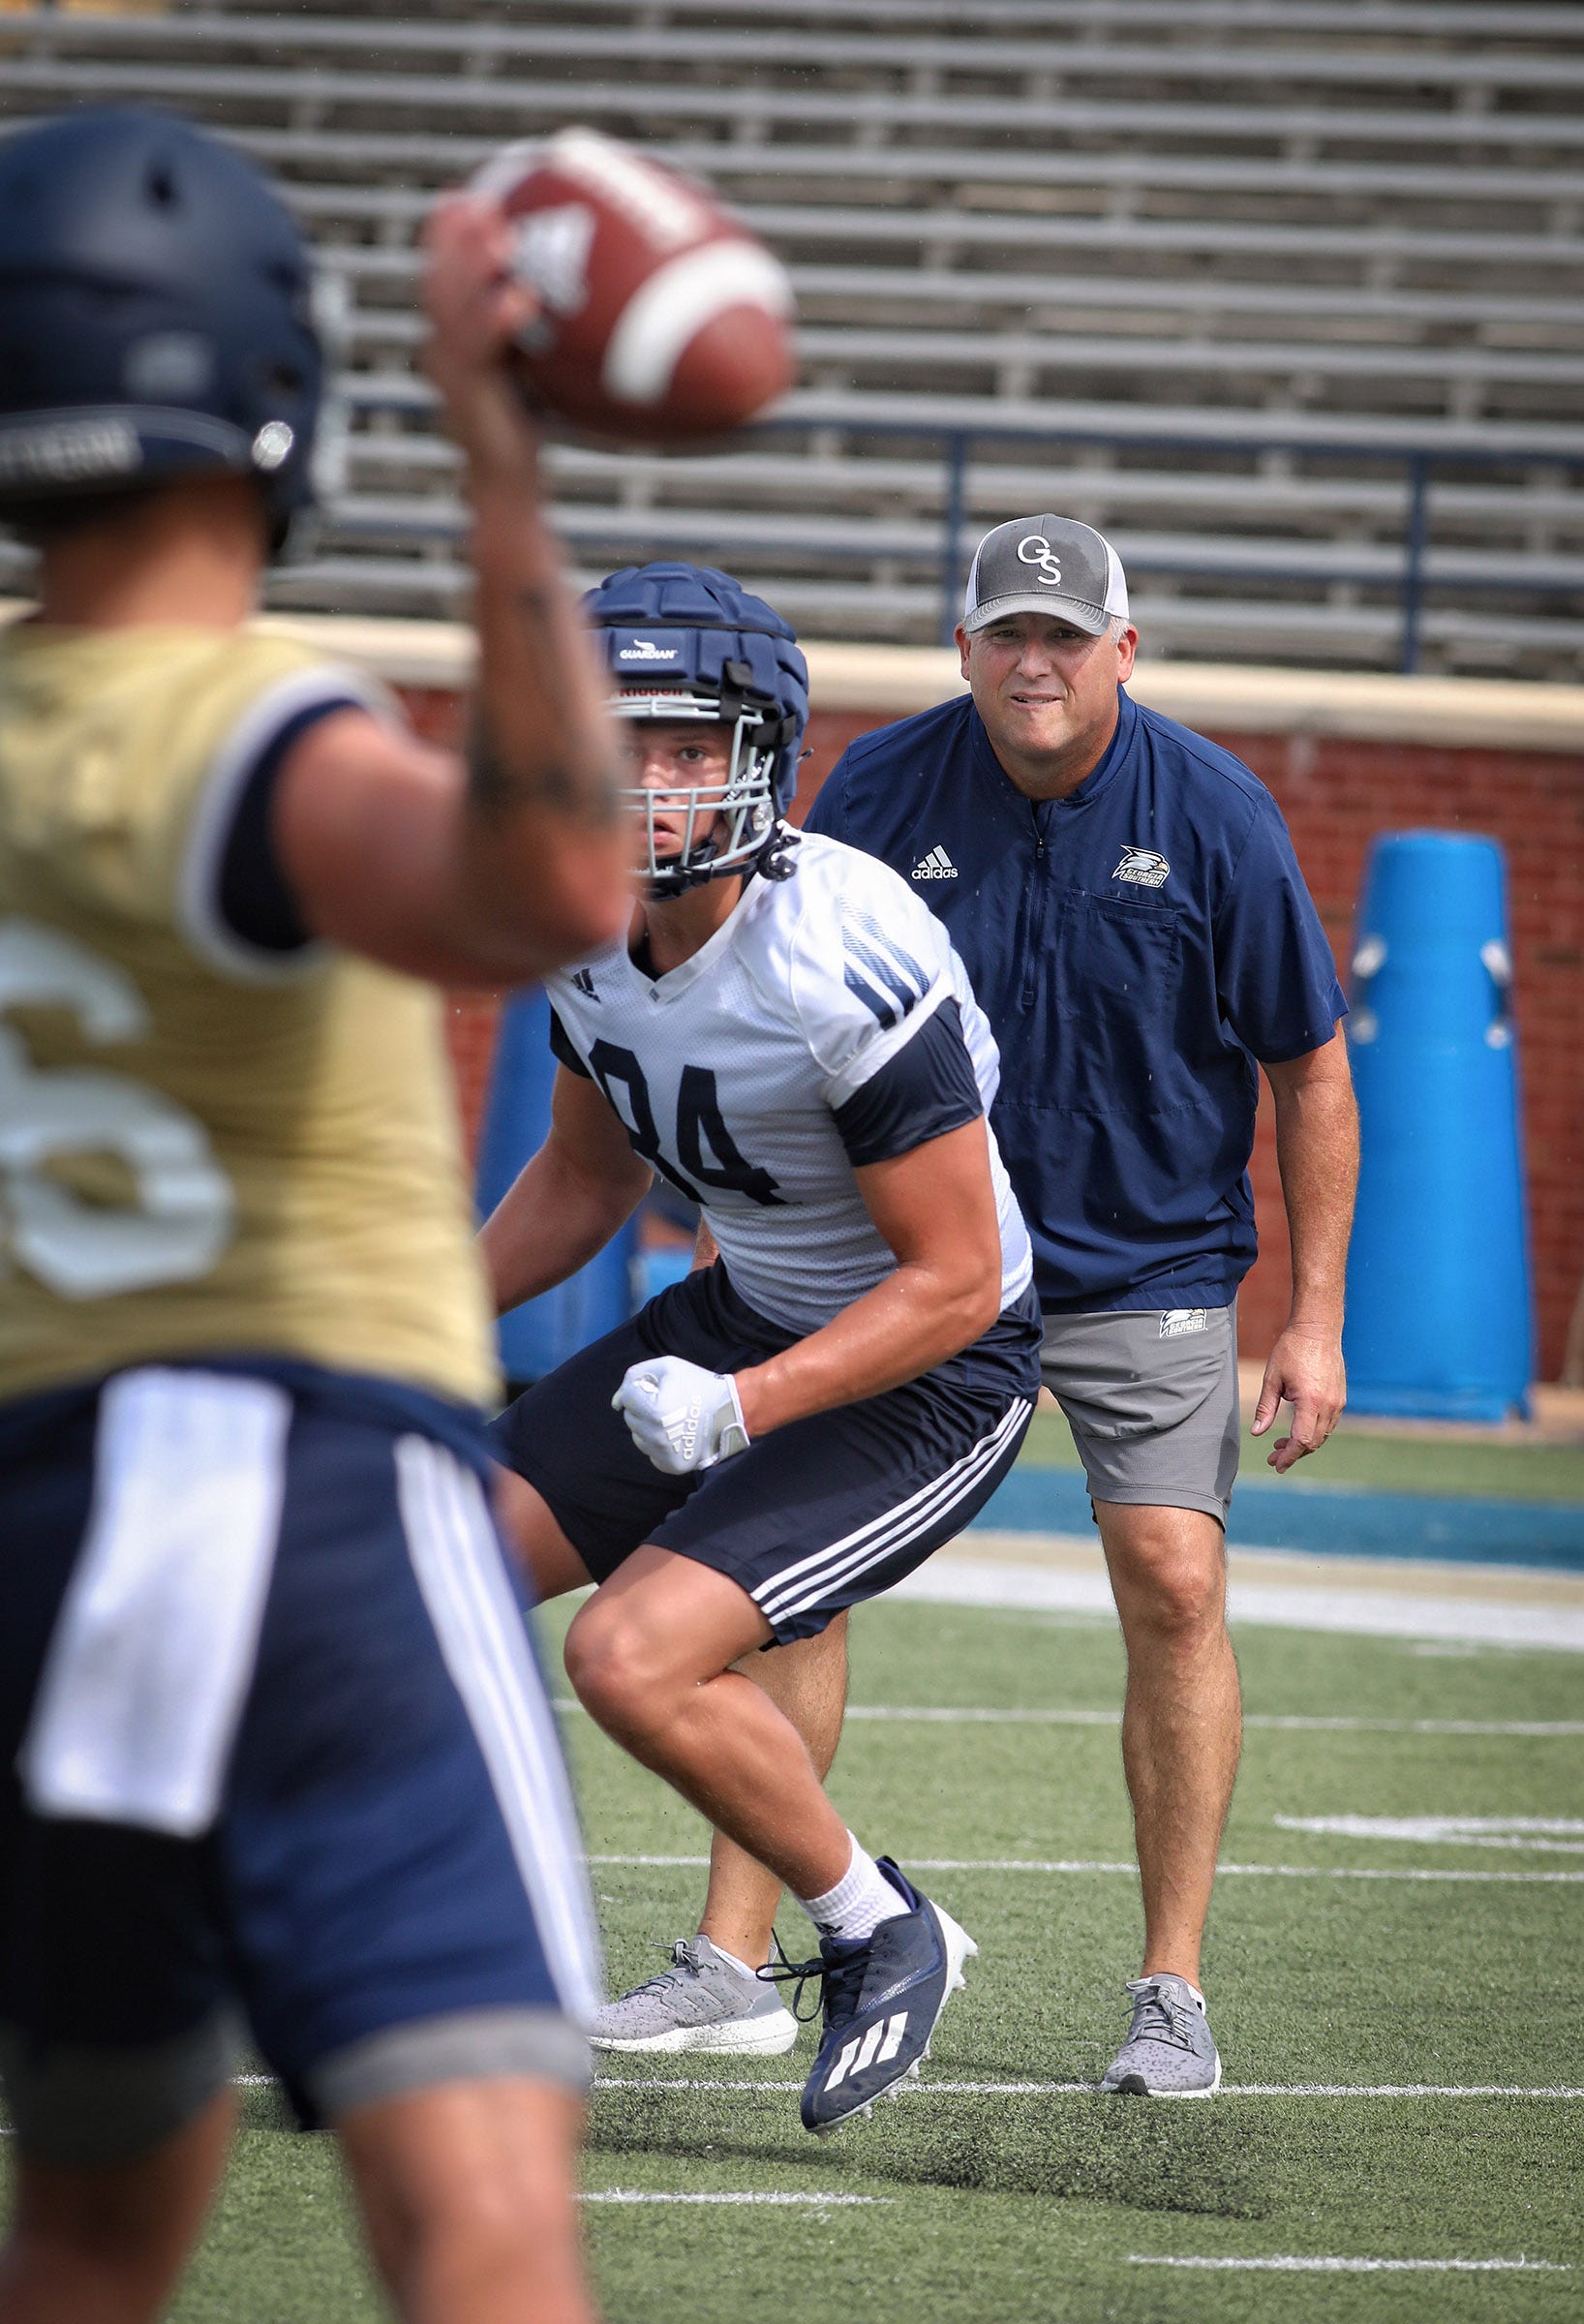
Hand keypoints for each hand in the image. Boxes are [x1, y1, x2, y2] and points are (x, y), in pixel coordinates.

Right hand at [421, 191, 541, 476]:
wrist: (507, 491)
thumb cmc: (526, 433)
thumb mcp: (532, 373)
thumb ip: (540, 332)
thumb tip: (591, 293)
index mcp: (453, 340)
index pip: (440, 277)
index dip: (446, 236)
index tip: (465, 195)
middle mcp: (443, 352)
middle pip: (438, 281)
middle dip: (455, 239)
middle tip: (480, 201)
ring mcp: (452, 377)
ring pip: (452, 309)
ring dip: (473, 267)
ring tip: (501, 237)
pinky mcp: (471, 402)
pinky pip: (480, 352)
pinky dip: (497, 320)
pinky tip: (522, 298)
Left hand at [612, 1357, 749, 1475]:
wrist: (731, 1411)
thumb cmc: (698, 1385)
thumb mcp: (668, 1367)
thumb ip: (635, 1375)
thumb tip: (616, 1401)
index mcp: (654, 1410)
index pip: (626, 1398)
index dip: (641, 1389)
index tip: (658, 1388)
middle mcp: (655, 1436)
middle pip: (630, 1417)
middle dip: (643, 1407)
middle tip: (668, 1402)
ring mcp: (662, 1454)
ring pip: (638, 1436)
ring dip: (648, 1426)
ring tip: (672, 1418)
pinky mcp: (669, 1465)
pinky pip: (650, 1452)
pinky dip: (657, 1443)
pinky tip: (675, 1434)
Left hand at [1251, 1324, 1345, 1473]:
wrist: (1318, 1330)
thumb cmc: (1292, 1350)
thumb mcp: (1272, 1378)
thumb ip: (1265, 1408)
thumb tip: (1256, 1433)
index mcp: (1311, 1402)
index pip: (1301, 1441)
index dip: (1288, 1456)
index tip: (1276, 1464)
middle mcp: (1329, 1405)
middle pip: (1313, 1443)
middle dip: (1293, 1454)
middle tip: (1273, 1457)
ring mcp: (1338, 1402)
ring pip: (1322, 1435)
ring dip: (1303, 1444)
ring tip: (1280, 1444)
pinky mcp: (1340, 1398)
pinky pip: (1328, 1424)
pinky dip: (1313, 1432)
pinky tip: (1297, 1429)